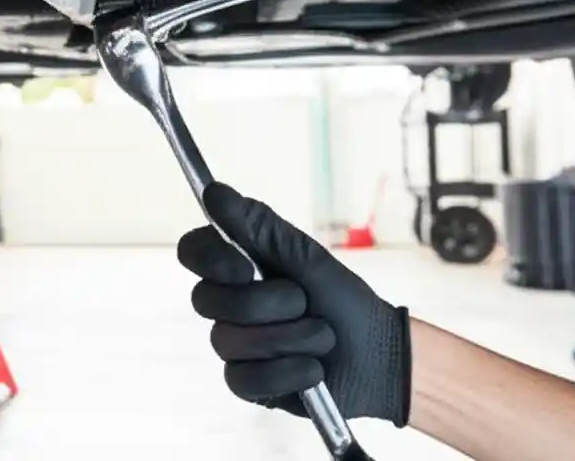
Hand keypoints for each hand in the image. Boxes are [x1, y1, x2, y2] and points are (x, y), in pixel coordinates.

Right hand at [177, 182, 410, 426]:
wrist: (380, 356)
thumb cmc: (343, 302)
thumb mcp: (306, 258)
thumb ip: (258, 226)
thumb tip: (214, 190)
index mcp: (238, 267)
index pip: (194, 252)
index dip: (210, 259)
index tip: (244, 266)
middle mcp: (228, 305)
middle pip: (208, 300)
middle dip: (268, 303)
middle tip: (306, 302)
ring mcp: (235, 347)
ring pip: (230, 342)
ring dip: (290, 339)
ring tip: (322, 338)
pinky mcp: (248, 384)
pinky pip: (244, 380)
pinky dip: (288, 373)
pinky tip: (313, 371)